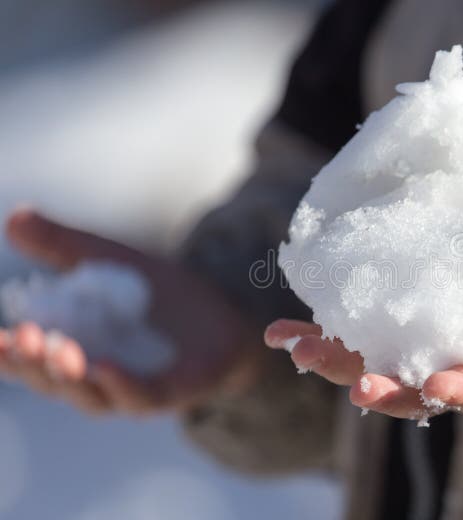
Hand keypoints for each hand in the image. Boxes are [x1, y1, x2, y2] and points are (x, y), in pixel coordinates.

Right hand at [0, 209, 261, 414]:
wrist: (228, 314)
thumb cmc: (164, 296)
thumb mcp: (113, 264)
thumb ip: (65, 247)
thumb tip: (13, 217)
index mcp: (78, 351)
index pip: (32, 360)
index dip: (8, 355)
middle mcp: (99, 379)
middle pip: (55, 383)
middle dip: (34, 364)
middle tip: (23, 336)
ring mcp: (135, 390)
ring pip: (92, 397)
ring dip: (71, 377)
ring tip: (58, 350)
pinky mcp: (173, 392)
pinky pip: (141, 397)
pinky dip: (120, 385)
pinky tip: (103, 366)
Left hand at [265, 247, 462, 428]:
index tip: (443, 383)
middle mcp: (461, 368)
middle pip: (417, 383)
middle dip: (383, 382)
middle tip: (349, 377)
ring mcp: (432, 359)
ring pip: (380, 367)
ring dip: (337, 358)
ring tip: (293, 341)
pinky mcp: (413, 343)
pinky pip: (367, 345)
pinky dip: (331, 339)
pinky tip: (289, 329)